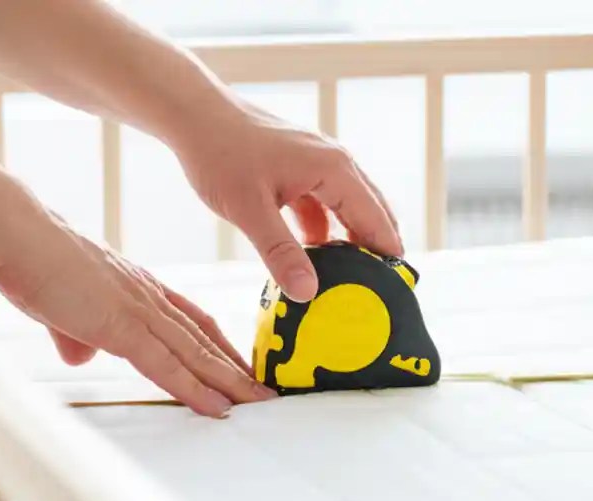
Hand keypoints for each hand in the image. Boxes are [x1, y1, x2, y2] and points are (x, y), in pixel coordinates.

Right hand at [0, 210, 273, 416]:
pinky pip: (168, 366)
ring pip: (197, 353)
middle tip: (264, 390)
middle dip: (235, 366)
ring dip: (230, 382)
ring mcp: (138, 311)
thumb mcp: (57, 305)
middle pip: (203, 336)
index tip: (236, 363)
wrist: (16, 233)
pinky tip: (219, 408)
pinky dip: (197, 389)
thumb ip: (73, 332)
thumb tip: (80, 355)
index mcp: (136, 286)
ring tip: (260, 404)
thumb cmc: (29, 259)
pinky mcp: (121, 327)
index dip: (216, 343)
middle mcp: (147, 296)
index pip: (189, 317)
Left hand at [172, 99, 401, 301]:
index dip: (388, 254)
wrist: (194, 114)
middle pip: (371, 212)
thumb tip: (308, 293)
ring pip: (346, 209)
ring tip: (347, 281)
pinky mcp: (299, 168)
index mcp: (333, 169)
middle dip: (375, 250)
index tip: (397, 288)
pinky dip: (323, 231)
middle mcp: (334, 162)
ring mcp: (317, 163)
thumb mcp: (250, 211)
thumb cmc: (220, 154)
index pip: (375, 218)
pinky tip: (311, 257)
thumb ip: (281, 253)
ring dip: (347, 242)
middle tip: (377, 291)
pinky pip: (323, 205)